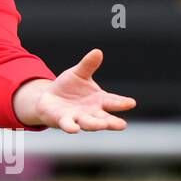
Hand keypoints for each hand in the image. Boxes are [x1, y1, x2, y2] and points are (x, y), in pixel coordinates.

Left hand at [17, 49, 136, 132]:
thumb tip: (97, 51)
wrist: (49, 99)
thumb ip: (88, 65)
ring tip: (102, 125)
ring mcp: (78, 118)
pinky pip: (68, 125)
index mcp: (99, 100)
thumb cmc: (68, 87)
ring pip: (88, 123)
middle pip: (104, 118)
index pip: (113, 102)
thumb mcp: (79, 73)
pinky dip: (71, 127)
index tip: (131, 103)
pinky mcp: (63, 121)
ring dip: (95, 125)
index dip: (122, 103)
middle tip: (122, 125)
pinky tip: (74, 128)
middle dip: (112, 122)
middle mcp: (91, 112)